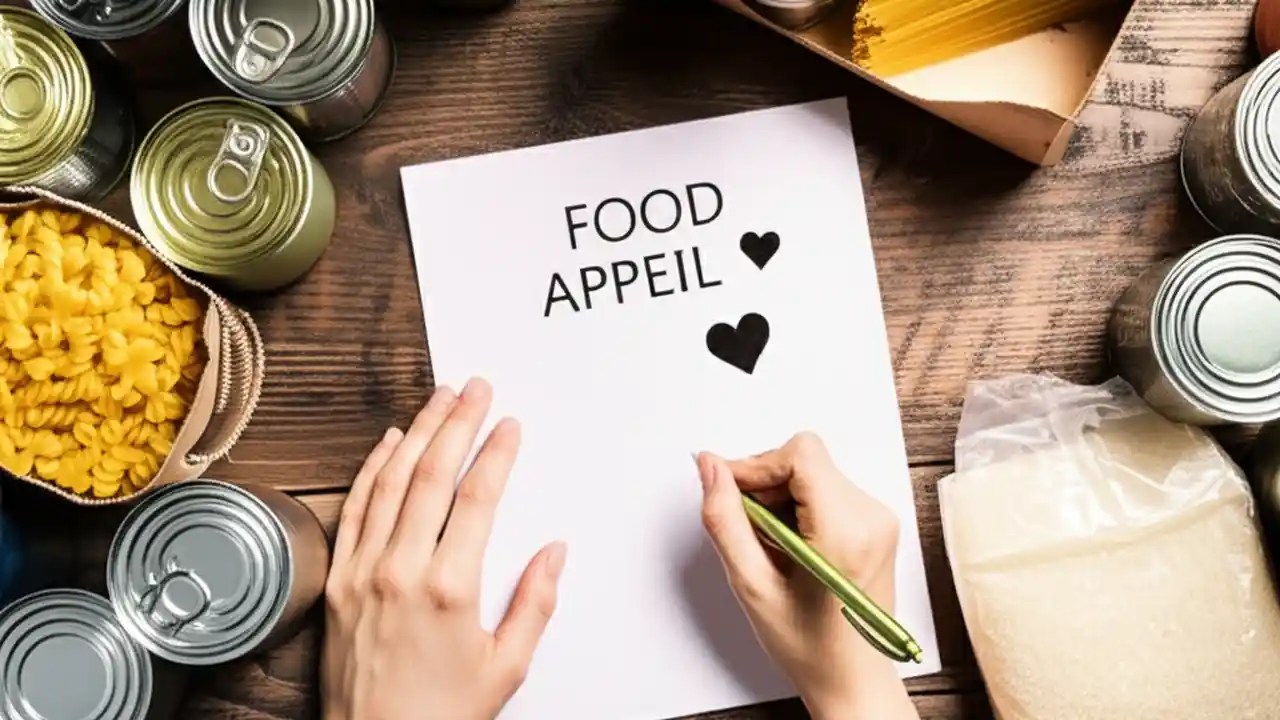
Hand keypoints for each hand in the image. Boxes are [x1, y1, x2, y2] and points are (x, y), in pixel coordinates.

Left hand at [323, 379, 566, 719]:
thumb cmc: (440, 713)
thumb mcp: (506, 667)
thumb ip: (535, 604)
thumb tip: (554, 553)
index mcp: (449, 590)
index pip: (477, 499)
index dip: (496, 454)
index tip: (509, 425)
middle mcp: (401, 571)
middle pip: (432, 476)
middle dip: (458, 424)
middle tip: (476, 388)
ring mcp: (362, 571)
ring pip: (391, 482)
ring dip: (418, 433)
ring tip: (440, 399)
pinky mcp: (336, 580)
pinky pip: (355, 508)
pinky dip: (371, 469)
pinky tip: (389, 442)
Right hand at [696, 433, 917, 719]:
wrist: (853, 679)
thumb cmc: (810, 646)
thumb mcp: (752, 585)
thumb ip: (725, 520)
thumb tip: (710, 467)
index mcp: (847, 531)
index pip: (800, 455)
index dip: (756, 466)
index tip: (729, 491)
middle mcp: (872, 517)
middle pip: (804, 462)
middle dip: (765, 487)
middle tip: (747, 532)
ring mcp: (879, 519)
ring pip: (812, 474)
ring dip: (780, 501)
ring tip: (771, 549)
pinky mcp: (876, 524)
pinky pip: (826, 491)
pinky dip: (798, 509)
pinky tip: (790, 548)